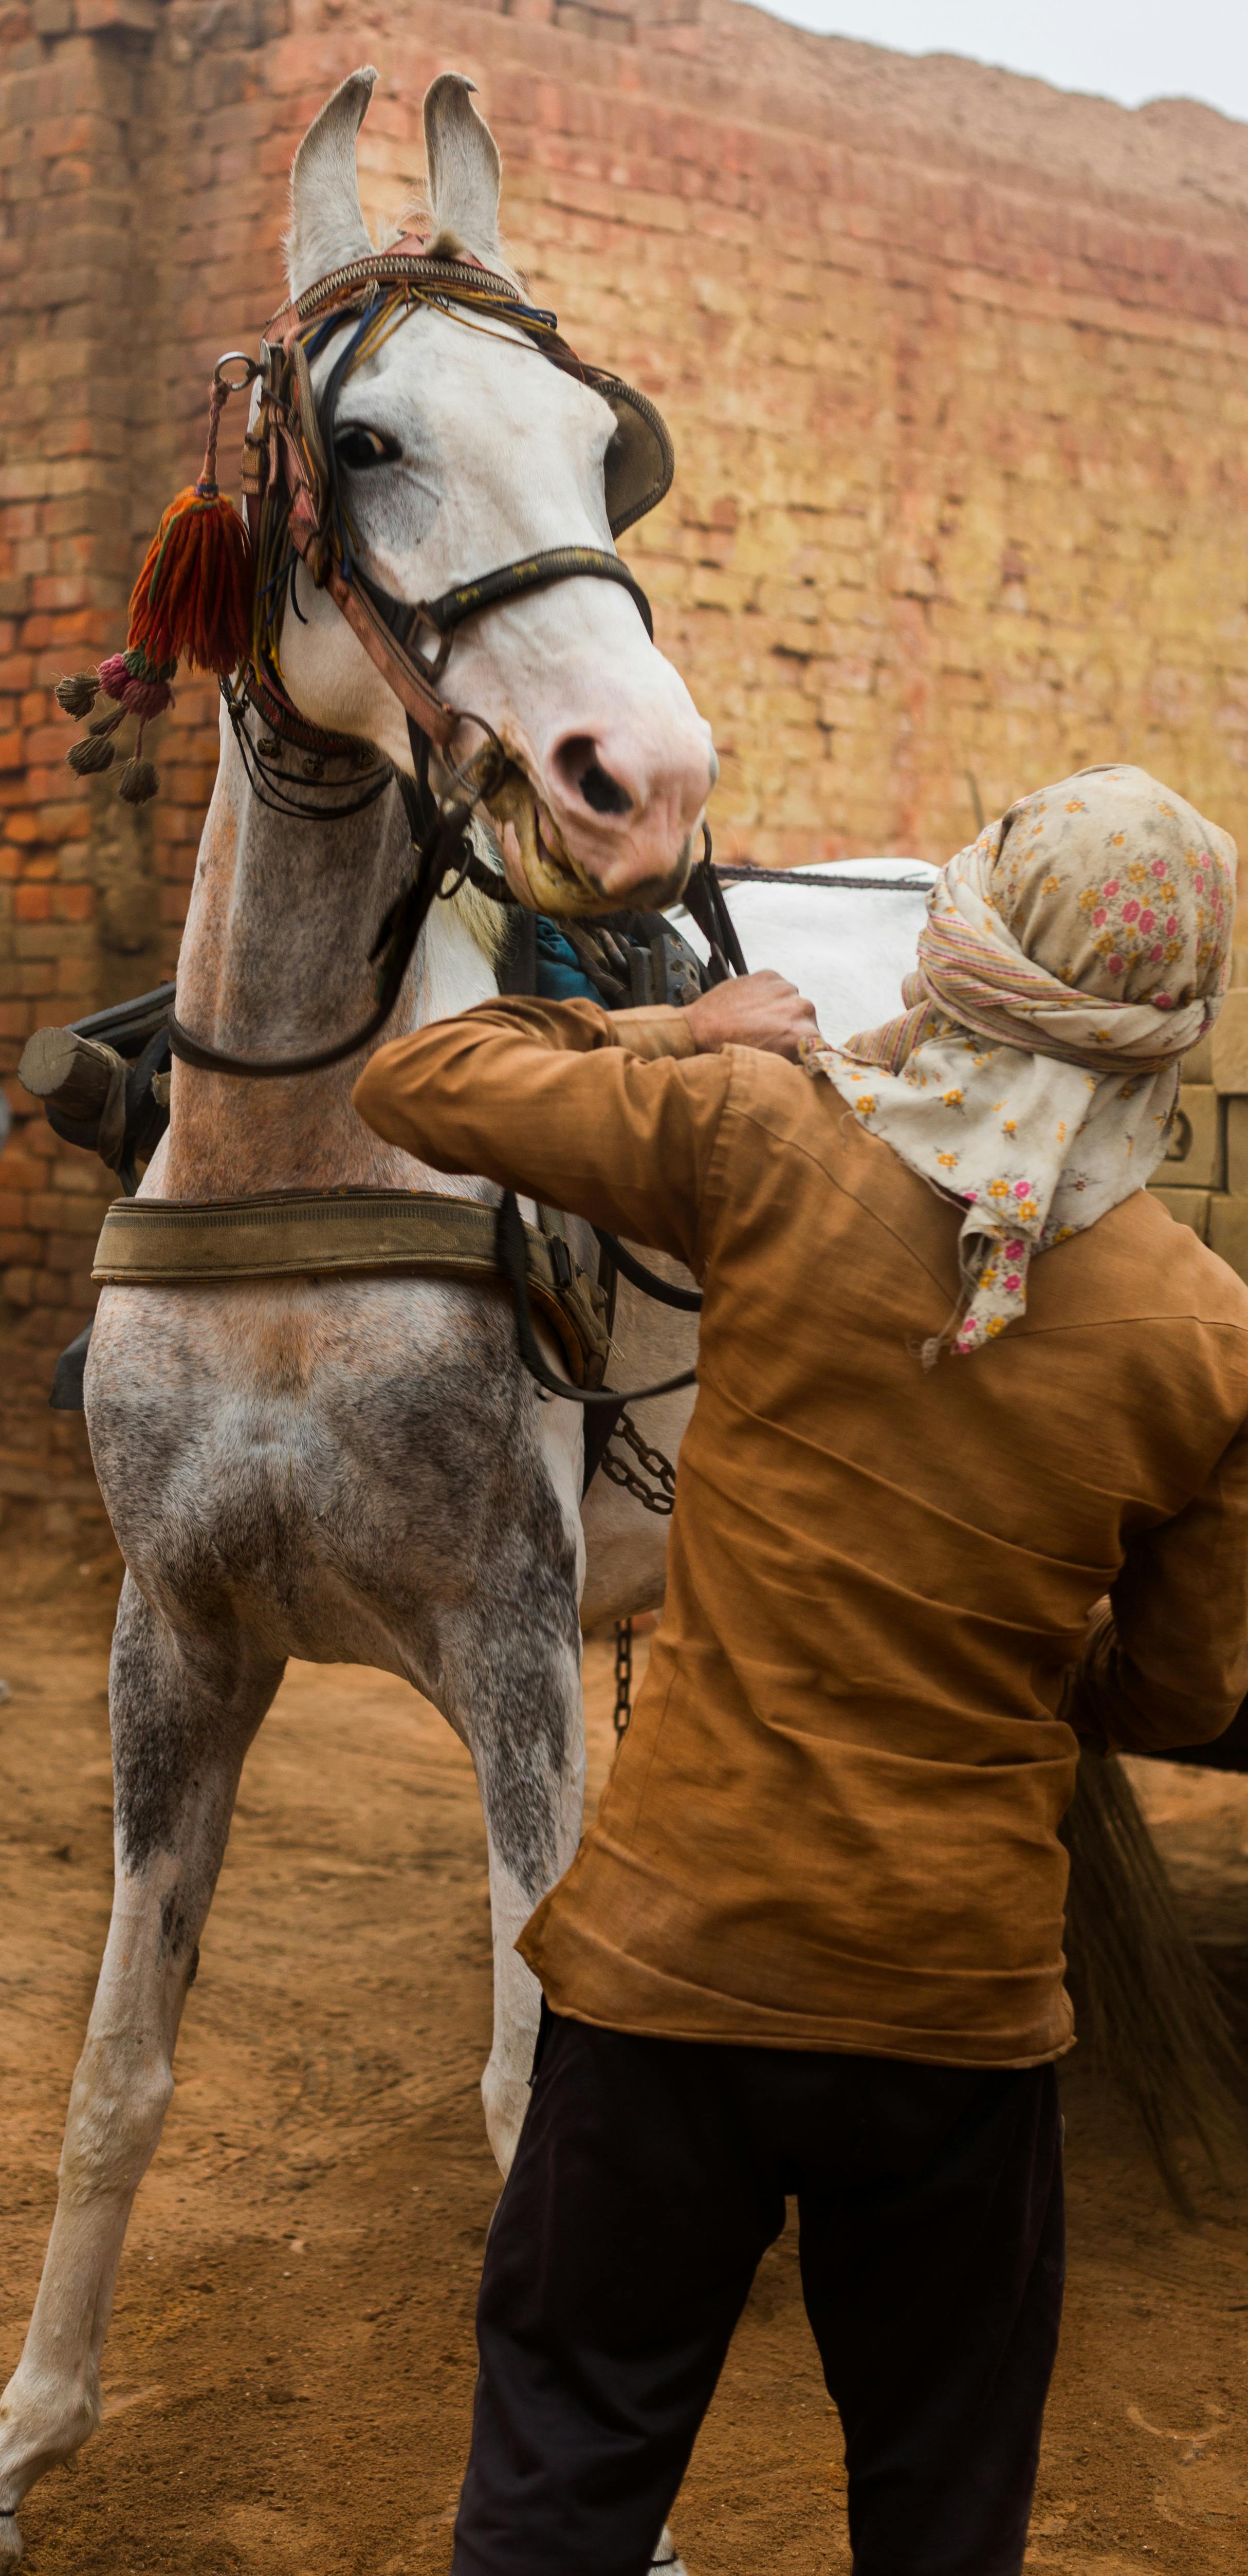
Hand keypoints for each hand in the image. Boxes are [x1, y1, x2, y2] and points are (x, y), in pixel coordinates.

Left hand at [683, 970, 822, 1062]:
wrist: (699, 1030)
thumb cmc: (732, 1053)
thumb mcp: (770, 1066)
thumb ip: (793, 1060)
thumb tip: (803, 1061)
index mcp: (806, 1034)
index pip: (817, 1044)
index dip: (802, 1050)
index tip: (789, 1053)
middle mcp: (802, 1008)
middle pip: (805, 1021)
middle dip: (791, 1028)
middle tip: (768, 1037)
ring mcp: (786, 988)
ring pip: (790, 1002)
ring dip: (779, 1009)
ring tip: (756, 1021)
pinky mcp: (770, 975)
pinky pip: (776, 987)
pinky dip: (767, 995)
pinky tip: (750, 1007)